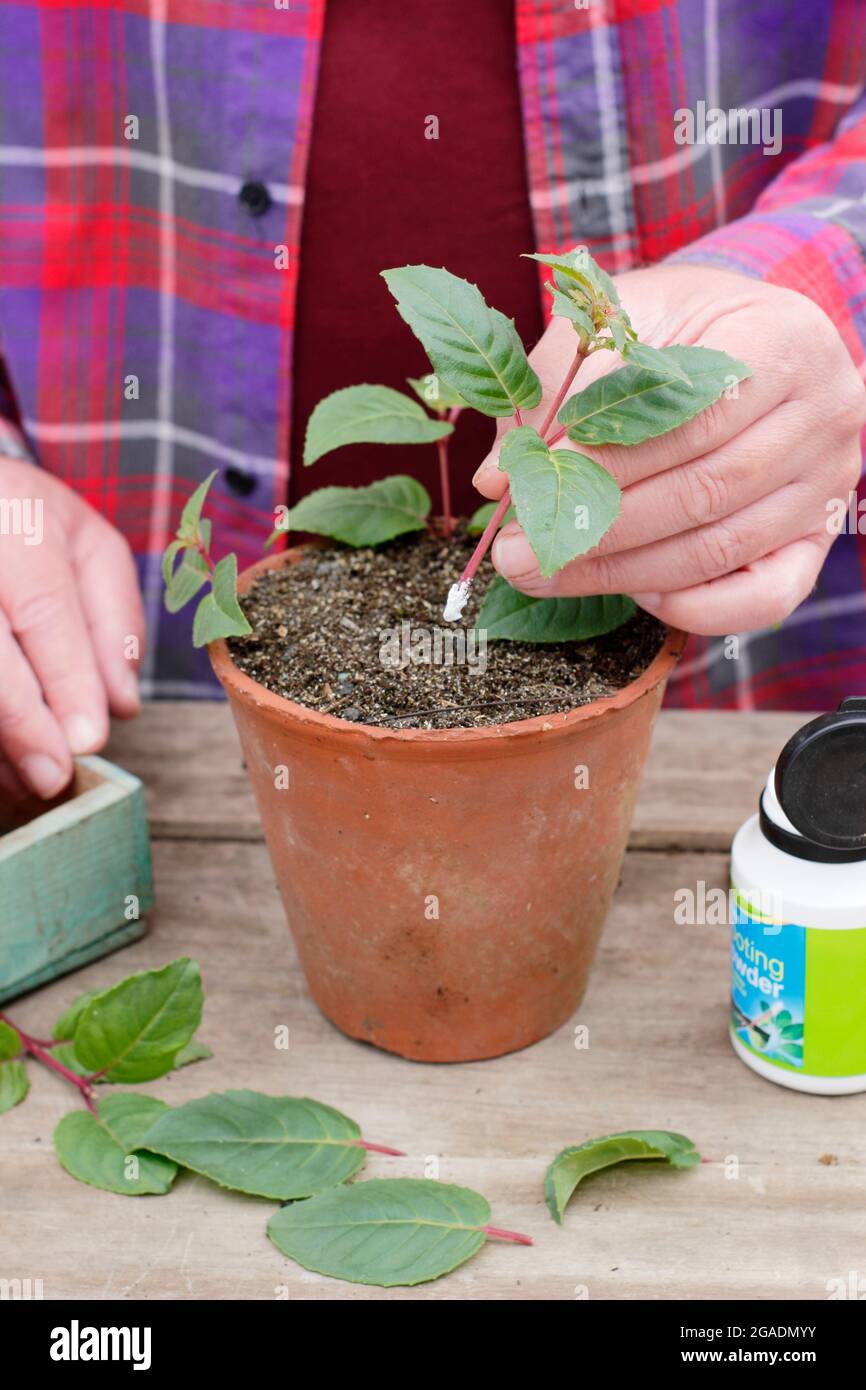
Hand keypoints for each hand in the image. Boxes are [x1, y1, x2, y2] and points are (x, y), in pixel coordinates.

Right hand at [0, 458, 144, 798]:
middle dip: (20, 719)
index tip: (89, 738)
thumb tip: (121, 703)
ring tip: (25, 786)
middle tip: (54, 777)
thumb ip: (112, 619)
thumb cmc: (25, 521)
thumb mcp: (87, 545)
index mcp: (13, 515)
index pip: (41, 606)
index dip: (65, 678)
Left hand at [473, 264, 865, 633]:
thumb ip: (560, 386)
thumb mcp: (625, 319)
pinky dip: (696, 609)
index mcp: (782, 341)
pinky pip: (764, 598)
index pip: (687, 421)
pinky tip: (634, 596)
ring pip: (720, 550)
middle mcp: (824, 416)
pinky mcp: (817, 539)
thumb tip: (496, 480)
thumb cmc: (685, 326)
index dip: (601, 466)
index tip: (524, 493)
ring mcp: (828, 485)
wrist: (758, 336)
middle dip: (597, 533)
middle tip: (514, 554)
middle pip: (703, 493)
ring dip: (622, 575)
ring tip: (543, 575)